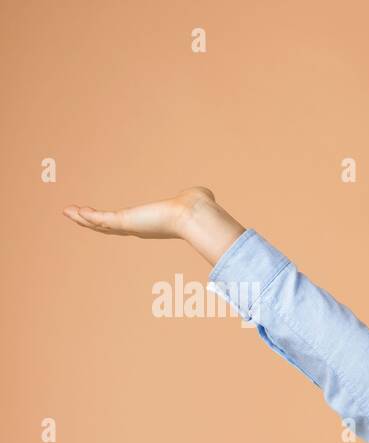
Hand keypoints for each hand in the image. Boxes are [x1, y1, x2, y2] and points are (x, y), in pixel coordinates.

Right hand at [62, 186, 215, 239]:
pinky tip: (72, 211)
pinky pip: (99, 219)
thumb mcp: (194, 200)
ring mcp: (130, 226)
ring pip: (101, 224)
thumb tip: (205, 195)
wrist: (193, 215)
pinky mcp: (124, 221)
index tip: (107, 220)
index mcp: (153, 224)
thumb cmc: (199, 208)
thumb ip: (196, 197)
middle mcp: (140, 228)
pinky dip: (85, 215)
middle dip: (94, 223)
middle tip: (79, 217)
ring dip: (83, 219)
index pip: (130, 224)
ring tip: (68, 212)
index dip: (116, 223)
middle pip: (110, 228)